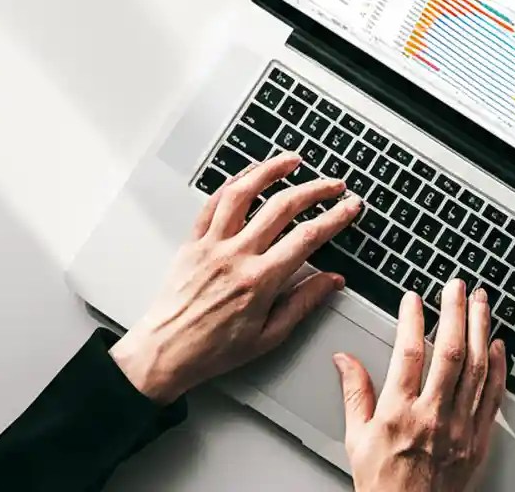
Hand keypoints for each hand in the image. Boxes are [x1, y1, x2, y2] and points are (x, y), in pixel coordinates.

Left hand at [110, 152, 361, 402]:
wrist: (163, 353)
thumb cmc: (213, 350)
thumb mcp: (269, 336)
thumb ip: (303, 303)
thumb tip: (332, 280)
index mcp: (259, 281)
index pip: (307, 237)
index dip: (335, 217)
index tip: (350, 206)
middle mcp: (235, 256)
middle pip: (281, 207)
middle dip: (314, 189)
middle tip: (333, 184)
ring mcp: (211, 245)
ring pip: (243, 193)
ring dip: (270, 170)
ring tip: (291, 161)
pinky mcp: (191, 242)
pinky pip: (212, 203)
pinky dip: (232, 183)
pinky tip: (247, 175)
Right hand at [334, 280, 505, 491]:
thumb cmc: (383, 485)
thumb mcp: (356, 439)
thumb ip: (355, 394)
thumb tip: (344, 359)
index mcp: (399, 413)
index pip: (408, 353)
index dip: (413, 319)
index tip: (414, 298)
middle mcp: (432, 416)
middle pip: (450, 352)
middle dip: (455, 312)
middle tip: (457, 285)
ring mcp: (459, 427)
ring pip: (476, 368)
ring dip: (481, 329)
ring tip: (481, 302)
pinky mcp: (478, 439)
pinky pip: (493, 397)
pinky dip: (498, 368)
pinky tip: (498, 346)